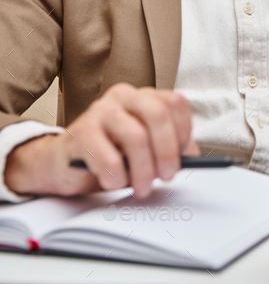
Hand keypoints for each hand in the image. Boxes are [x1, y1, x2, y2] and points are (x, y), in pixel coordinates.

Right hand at [5, 83, 199, 198]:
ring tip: (140, 186)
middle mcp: (123, 97)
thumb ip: (168, 147)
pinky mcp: (81, 133)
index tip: (183, 155)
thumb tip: (191, 154)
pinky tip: (113, 181)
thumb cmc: (107, 154)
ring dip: (143, 170)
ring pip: (136, 137)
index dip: (184, 131)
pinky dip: (117, 177)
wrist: (61, 163)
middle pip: (158, 113)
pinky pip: (109, 158)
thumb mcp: (143, 149)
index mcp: (142, 97)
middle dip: (167, 151)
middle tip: (166, 175)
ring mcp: (101, 112)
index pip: (175, 102)